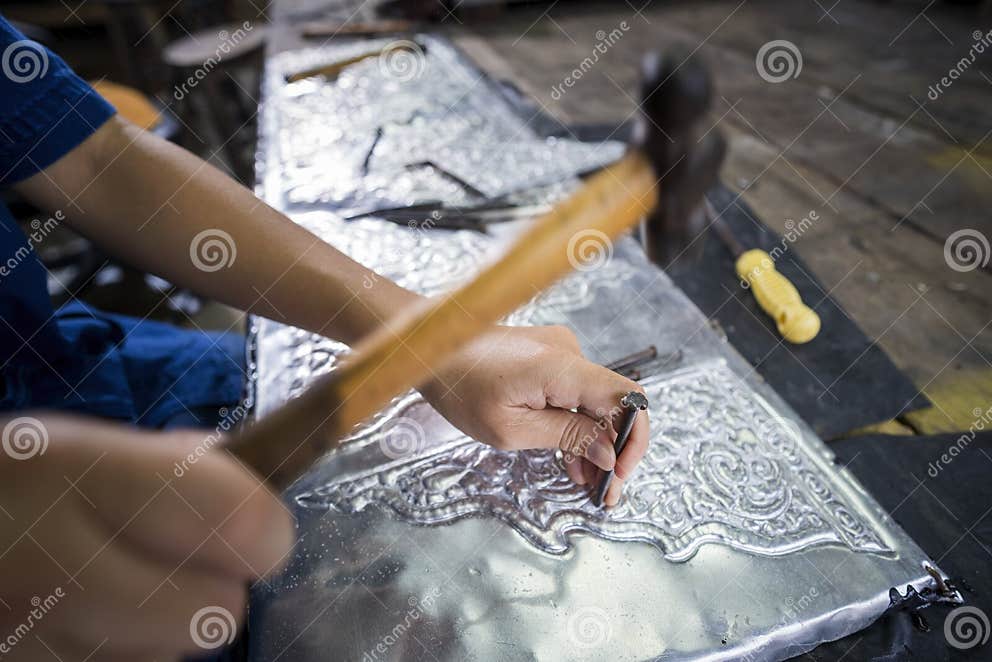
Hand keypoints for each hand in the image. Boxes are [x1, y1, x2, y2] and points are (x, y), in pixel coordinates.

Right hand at [0, 414, 292, 660]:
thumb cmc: (1, 483)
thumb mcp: (73, 444)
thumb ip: (169, 466)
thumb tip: (258, 503)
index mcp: (72, 470)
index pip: (235, 519)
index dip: (261, 529)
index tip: (254, 526)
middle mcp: (46, 562)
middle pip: (212, 615)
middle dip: (215, 589)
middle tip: (180, 562)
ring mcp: (21, 639)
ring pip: (165, 658)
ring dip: (161, 630)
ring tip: (112, 589)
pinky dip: (116, 656)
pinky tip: (80, 625)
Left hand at [420, 325, 648, 505]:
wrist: (432, 350)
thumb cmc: (459, 387)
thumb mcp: (511, 428)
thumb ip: (566, 436)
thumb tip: (608, 453)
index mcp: (562, 368)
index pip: (627, 397)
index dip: (633, 438)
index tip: (620, 473)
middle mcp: (569, 352)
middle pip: (614, 403)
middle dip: (614, 449)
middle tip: (605, 491)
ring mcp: (560, 352)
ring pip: (595, 402)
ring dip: (595, 441)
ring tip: (586, 481)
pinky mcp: (549, 356)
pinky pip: (576, 392)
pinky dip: (578, 423)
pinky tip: (572, 457)